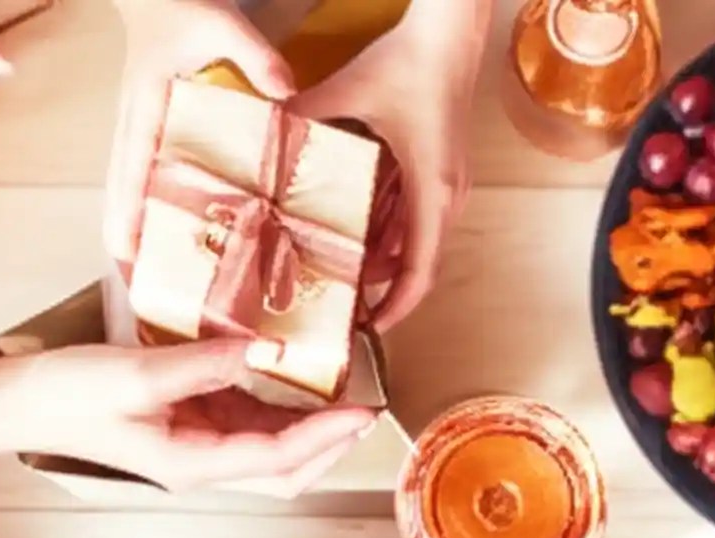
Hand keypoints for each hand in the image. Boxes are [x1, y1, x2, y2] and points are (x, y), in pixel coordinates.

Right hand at [13, 339, 376, 491]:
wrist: (22, 402)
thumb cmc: (68, 396)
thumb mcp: (136, 375)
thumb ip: (203, 364)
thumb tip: (263, 352)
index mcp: (192, 462)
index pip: (277, 457)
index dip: (326, 436)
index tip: (363, 411)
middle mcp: (201, 463)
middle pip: (283, 470)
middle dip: (328, 446)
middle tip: (365, 411)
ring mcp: (193, 447)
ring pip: (267, 450)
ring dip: (307, 430)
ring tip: (342, 396)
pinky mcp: (185, 425)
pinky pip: (243, 424)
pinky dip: (274, 410)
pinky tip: (289, 382)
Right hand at [105, 0, 294, 275]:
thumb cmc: (181, 5)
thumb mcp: (221, 23)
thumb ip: (256, 57)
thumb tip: (288, 94)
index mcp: (145, 110)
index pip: (129, 174)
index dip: (127, 219)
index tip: (129, 260)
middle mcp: (133, 127)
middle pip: (117, 197)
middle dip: (125, 245)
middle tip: (145, 292)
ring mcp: (137, 131)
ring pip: (125, 194)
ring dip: (134, 233)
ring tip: (156, 278)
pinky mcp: (150, 131)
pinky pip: (143, 178)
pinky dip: (148, 210)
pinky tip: (176, 234)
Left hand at [288, 1, 491, 331]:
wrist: (450, 32)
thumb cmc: (413, 61)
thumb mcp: (350, 91)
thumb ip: (304, 115)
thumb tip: (264, 136)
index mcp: (432, 189)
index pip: (421, 270)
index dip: (397, 307)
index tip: (370, 327)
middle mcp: (446, 195)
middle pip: (417, 262)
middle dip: (382, 290)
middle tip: (342, 306)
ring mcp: (446, 183)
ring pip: (416, 240)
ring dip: (383, 260)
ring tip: (342, 275)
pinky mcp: (439, 169)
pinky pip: (415, 215)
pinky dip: (389, 232)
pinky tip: (354, 231)